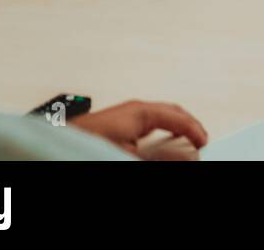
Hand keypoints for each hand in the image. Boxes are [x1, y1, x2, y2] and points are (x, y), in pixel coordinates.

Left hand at [69, 100, 207, 159]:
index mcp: (141, 111)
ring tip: (182, 144)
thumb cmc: (89, 142)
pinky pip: (146, 124)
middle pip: (170, 113)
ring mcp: (124, 115)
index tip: (204, 143)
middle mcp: (133, 109)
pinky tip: (157, 144)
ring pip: (159, 118)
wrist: (60, 143)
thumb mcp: (133, 154)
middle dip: (187, 126)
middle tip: (198, 141)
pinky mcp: (115, 123)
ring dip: (173, 130)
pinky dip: (159, 133)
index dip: (195, 130)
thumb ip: (162, 155)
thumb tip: (187, 155)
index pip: (178, 117)